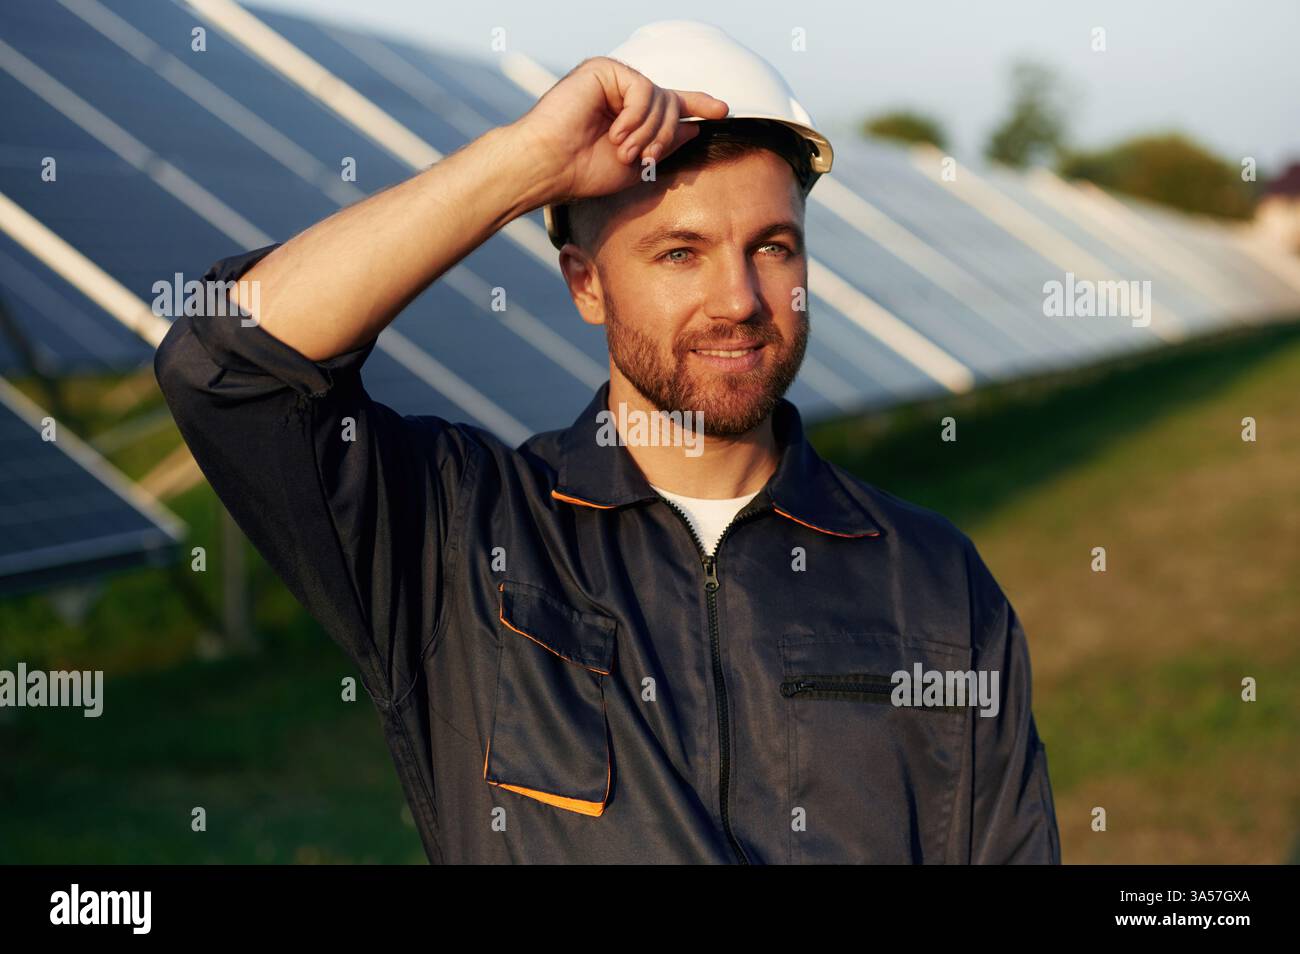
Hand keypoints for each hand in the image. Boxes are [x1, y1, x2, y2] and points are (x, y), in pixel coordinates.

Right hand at [508, 56, 728, 206]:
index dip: (698, 104)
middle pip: (672, 104)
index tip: (723, 110)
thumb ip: (665, 144)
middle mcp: (623, 93)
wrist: (549, 165)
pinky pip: (643, 89)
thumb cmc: (585, 172)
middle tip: (646, 158)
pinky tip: (617, 134)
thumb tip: (695, 126)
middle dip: (666, 135)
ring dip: (649, 132)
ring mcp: (614, 79)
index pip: (671, 103)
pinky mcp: (604, 70)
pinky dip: (636, 116)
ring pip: (660, 98)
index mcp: (630, 115)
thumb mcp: (637, 165)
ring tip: (624, 151)